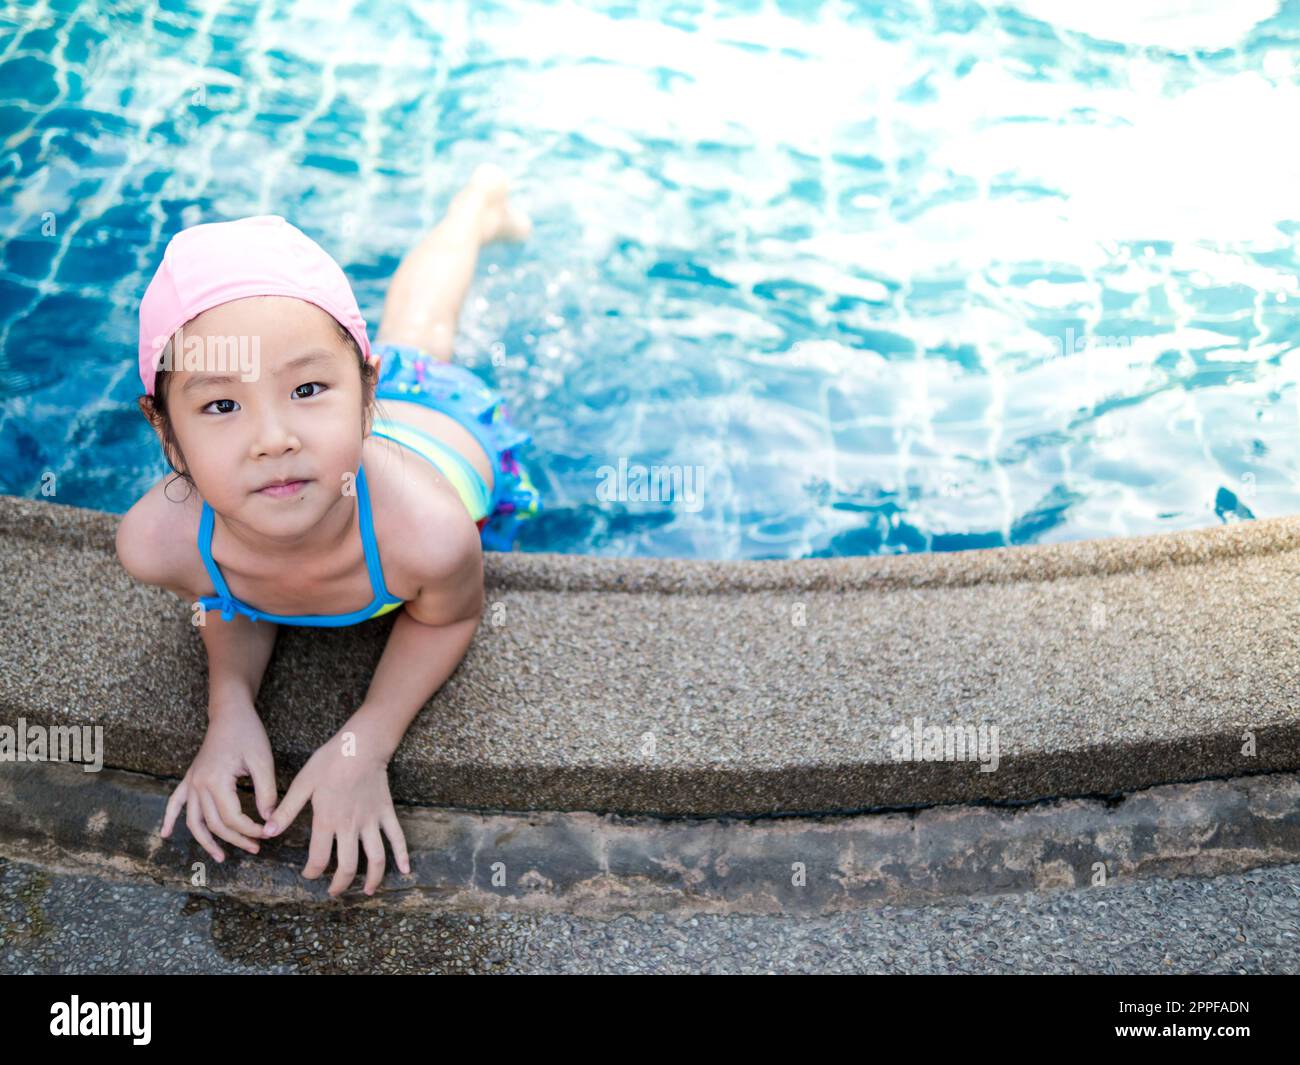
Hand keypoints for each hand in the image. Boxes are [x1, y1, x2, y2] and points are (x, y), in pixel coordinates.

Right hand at [161, 697, 277, 862]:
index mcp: (216, 781)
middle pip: (215, 824)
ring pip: (195, 821)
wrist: (230, 714)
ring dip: (206, 841)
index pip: (232, 818)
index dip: (250, 830)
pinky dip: (168, 819)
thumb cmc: (248, 734)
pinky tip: (164, 834)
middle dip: (236, 839)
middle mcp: (198, 785)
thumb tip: (269, 819)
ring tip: (221, 857)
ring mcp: (191, 782)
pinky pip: (175, 803)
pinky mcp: (190, 778)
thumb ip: (266, 791)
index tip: (267, 834)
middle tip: (256, 848)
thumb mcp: (263, 761)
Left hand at [263, 728, 410, 897]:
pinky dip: (402, 854)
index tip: (308, 875)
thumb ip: (287, 810)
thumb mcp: (302, 783)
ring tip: (368, 891)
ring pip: (375, 857)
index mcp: (328, 820)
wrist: (362, 745)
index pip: (319, 858)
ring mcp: (371, 821)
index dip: (312, 872)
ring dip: (372, 878)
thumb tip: (268, 832)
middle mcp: (351, 826)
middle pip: (348, 866)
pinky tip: (405, 870)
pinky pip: (397, 837)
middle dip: (340, 884)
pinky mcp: (386, 812)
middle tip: (334, 891)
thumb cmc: (330, 761)